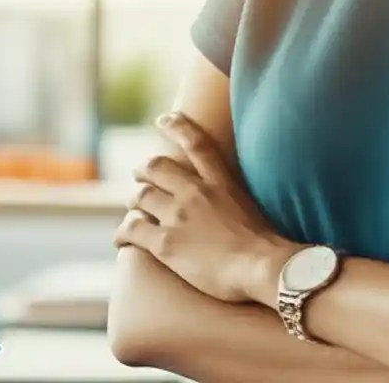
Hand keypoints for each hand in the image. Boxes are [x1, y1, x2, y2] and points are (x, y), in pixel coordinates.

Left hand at [114, 112, 294, 302]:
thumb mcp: (255, 209)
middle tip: (140, 179)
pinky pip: (132, 229)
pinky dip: (123, 233)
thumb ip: (236, 199)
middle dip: (144, 171)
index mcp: (221, 182)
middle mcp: (196, 193)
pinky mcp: (165, 242)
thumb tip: (231, 207)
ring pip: (141, 196)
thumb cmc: (267, 248)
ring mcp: (178, 215)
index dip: (177, 127)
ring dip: (135, 203)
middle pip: (157, 167)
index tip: (163, 120)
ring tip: (135, 213)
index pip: (196, 144)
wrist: (261, 267)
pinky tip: (121, 241)